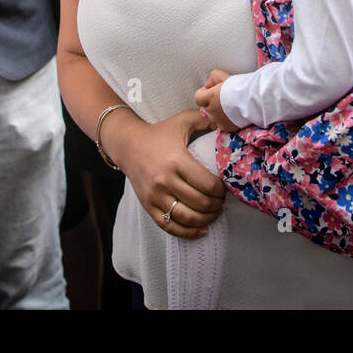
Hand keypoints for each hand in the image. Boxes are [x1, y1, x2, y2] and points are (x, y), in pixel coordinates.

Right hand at [103, 107, 225, 239]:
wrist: (128, 145)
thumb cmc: (158, 134)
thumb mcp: (181, 122)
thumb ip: (204, 119)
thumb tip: (224, 121)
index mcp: (176, 161)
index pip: (207, 184)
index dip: (221, 190)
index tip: (224, 188)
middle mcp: (165, 180)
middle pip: (200, 203)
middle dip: (217, 205)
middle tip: (221, 201)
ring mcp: (155, 196)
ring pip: (188, 218)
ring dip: (206, 220)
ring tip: (213, 214)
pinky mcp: (148, 206)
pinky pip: (170, 227)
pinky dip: (188, 233)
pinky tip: (201, 230)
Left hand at [194, 69, 240, 131]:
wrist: (253, 100)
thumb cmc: (239, 87)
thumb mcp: (222, 75)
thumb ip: (212, 78)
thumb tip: (210, 85)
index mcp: (208, 98)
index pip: (198, 97)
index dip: (203, 93)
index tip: (211, 90)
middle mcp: (211, 111)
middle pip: (206, 107)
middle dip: (212, 102)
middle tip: (224, 97)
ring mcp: (219, 121)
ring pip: (214, 116)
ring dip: (219, 112)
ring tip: (231, 105)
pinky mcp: (228, 127)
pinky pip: (222, 124)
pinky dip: (226, 120)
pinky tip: (234, 113)